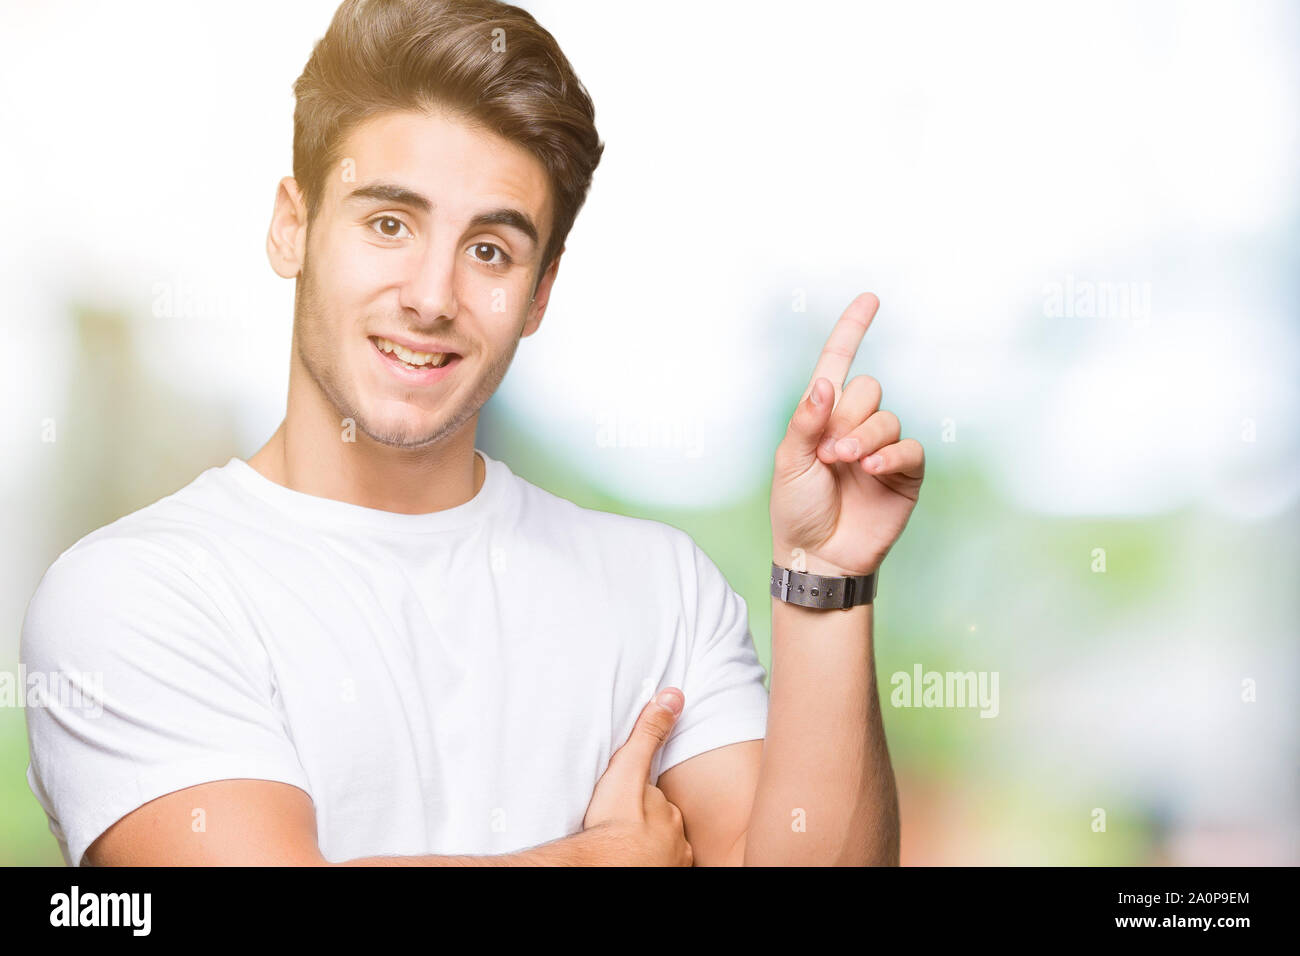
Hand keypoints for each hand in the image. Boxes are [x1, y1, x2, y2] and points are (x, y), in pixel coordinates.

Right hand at [581, 689, 692, 865]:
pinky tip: (626, 860)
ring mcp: (668, 866)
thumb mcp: (628, 769)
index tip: (628, 806)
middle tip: (623, 826)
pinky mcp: (659, 880)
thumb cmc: (612, 824)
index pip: (659, 803)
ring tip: (623, 846)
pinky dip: (643, 864)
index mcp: (670, 815)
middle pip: (661, 828)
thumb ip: (648, 734)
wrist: (601, 866)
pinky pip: (654, 868)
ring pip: (659, 852)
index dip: (644, 801)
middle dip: (646, 825)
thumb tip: (674, 695)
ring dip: (645, 848)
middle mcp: (676, 843)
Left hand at [770, 292, 924, 576]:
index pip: (839, 362)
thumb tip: (826, 384)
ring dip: (864, 439)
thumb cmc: (796, 509)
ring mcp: (882, 449)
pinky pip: (908, 447)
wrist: (817, 556)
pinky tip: (871, 470)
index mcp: (822, 416)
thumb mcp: (788, 461)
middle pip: (869, 388)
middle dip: (848, 416)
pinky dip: (890, 455)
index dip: (853, 329)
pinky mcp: (904, 474)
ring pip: (887, 417)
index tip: (870, 298)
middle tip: (829, 451)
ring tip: (845, 465)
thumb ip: (805, 420)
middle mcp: (854, 426)